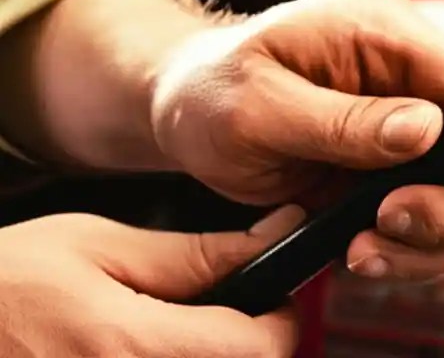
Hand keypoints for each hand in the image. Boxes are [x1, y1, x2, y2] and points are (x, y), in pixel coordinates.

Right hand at [0, 206, 302, 356]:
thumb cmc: (1, 283)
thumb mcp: (96, 246)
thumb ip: (194, 254)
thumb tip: (278, 234)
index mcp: (128, 347)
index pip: (262, 350)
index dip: (279, 320)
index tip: (267, 299)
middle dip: (238, 345)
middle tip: (207, 315)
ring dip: (201, 356)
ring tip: (160, 332)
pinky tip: (134, 354)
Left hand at [150, 0, 443, 279]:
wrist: (181, 109)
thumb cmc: (209, 87)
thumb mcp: (256, 102)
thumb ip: (342, 119)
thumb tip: (425, 130)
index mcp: (393, 38)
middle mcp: (415, 83)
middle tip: (392, 221)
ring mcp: (410, 133)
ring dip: (431, 240)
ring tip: (364, 250)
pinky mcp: (394, 175)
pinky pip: (430, 225)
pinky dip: (407, 253)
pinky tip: (361, 254)